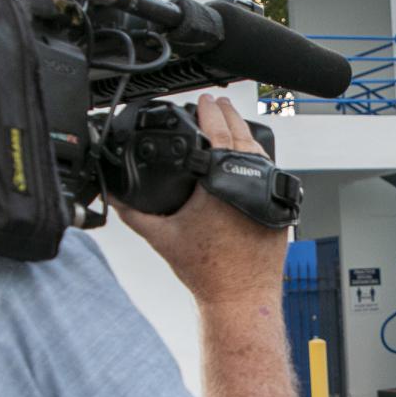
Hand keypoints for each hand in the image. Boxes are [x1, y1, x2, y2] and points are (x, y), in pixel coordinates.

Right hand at [114, 94, 287, 304]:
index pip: (217, 131)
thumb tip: (115, 198)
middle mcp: (251, 182)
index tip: (203, 99)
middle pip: (242, 134)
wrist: (241, 297)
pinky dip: (258, 160)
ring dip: (245, 135)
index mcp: (221, 181)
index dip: (209, 111)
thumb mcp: (162, 238)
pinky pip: (270, 173)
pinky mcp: (280, 206)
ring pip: (260, 153)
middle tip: (217, 103)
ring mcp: (269, 193)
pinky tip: (249, 159)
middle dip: (229, 115)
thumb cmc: (209, 273)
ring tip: (231, 125)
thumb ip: (134, 213)